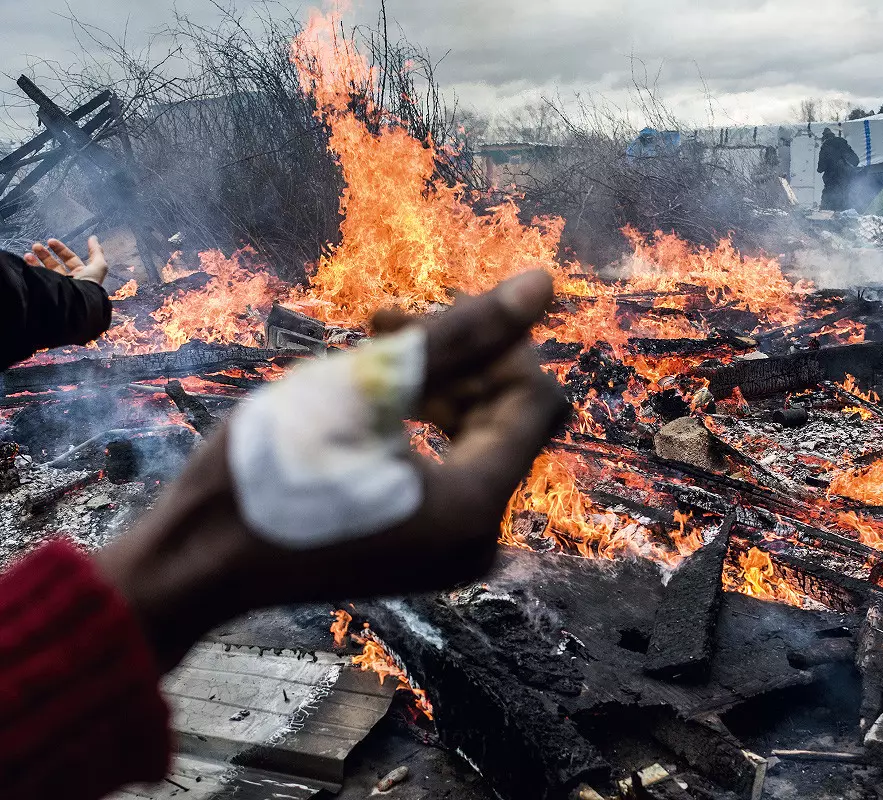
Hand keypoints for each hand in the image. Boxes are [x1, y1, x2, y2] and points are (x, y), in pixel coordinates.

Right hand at [24, 236, 107, 285]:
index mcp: (82, 275)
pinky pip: (39, 279)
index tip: (50, 241)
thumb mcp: (98, 267)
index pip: (70, 259)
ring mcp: (59, 287)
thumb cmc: (89, 285)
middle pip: (56, 264)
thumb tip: (93, 238)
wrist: (77, 304)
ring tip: (28, 254)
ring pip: (46, 271)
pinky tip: (26, 262)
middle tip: (36, 246)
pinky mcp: (49, 292)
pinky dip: (32, 269)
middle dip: (46, 254)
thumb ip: (96, 252)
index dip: (61, 249)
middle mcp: (70, 281)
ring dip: (36, 260)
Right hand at [94, 270, 566, 669]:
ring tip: (368, 351)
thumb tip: (545, 283)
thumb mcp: (369, 387)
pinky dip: (417, 429)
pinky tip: (370, 400)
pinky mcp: (419, 549)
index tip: (419, 320)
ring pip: (474, 441)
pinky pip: (445, 473)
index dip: (493, 346)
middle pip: (506, 420)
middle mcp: (477, 539)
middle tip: (383, 326)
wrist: (197, 561)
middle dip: (459, 364)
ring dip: (434, 389)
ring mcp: (448, 551)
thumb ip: (463, 333)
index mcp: (476, 506)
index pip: (534, 400)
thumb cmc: (272, 468)